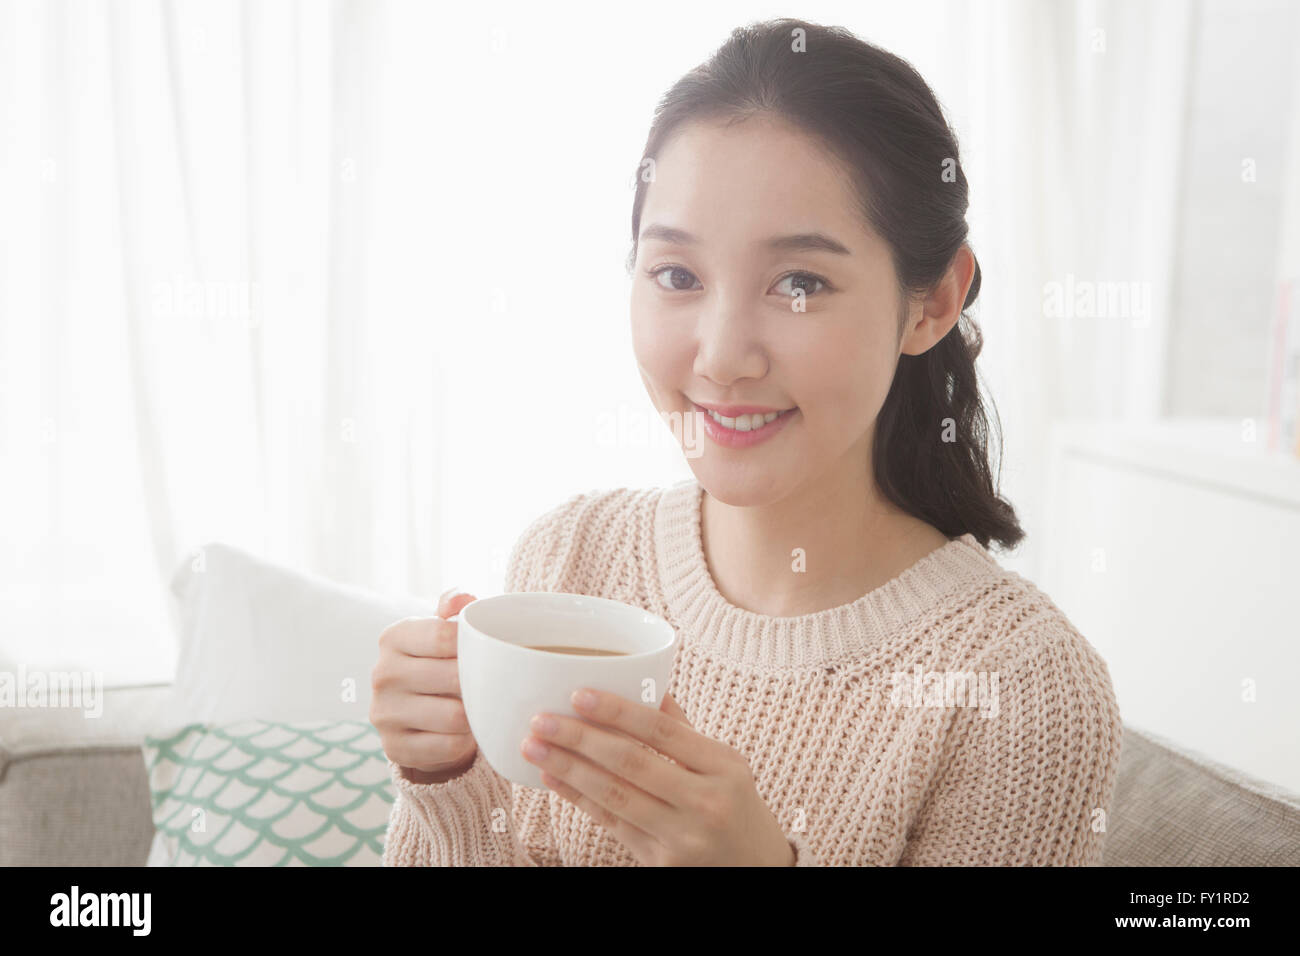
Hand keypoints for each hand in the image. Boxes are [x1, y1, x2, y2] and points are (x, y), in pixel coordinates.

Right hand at [370, 588, 479, 783]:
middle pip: (453, 677)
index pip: (444, 636)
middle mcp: (382, 673)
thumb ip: (454, 605)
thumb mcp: (443, 629)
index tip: (490, 653)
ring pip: (454, 716)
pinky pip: (448, 746)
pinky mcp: (394, 747)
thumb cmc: (440, 661)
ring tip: (481, 708)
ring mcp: (383, 712)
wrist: (417, 714)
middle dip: (479, 683)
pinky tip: (466, 732)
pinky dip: (465, 741)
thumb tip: (462, 599)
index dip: (476, 646)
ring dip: (475, 715)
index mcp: (393, 637)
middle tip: (493, 685)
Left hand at [520, 688, 795, 865]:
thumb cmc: (739, 809)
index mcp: (723, 767)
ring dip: (568, 769)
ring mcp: (681, 836)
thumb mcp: (728, 765)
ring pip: (614, 796)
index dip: (618, 711)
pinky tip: (554, 779)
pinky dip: (578, 799)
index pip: (662, 732)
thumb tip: (649, 687)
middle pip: (631, 763)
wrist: (759, 870)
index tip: (580, 694)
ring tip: (534, 747)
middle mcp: (704, 802)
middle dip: (580, 739)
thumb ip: (685, 731)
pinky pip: (612, 824)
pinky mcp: (660, 862)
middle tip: (542, 720)